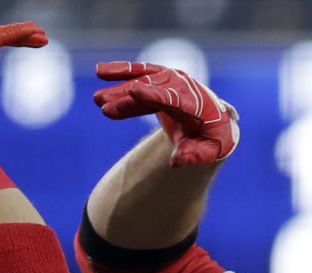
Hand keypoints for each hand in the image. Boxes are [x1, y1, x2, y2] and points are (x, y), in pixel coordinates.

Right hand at [93, 61, 239, 166]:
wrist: (215, 123)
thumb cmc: (211, 139)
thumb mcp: (208, 151)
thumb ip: (194, 155)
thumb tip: (176, 162)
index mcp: (196, 105)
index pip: (172, 98)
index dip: (152, 94)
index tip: (133, 91)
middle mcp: (183, 88)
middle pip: (151, 89)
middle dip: (125, 95)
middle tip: (101, 102)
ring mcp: (172, 81)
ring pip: (142, 81)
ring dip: (118, 88)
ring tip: (97, 99)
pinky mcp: (161, 81)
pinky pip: (139, 75)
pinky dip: (121, 74)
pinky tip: (100, 72)